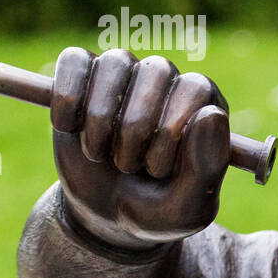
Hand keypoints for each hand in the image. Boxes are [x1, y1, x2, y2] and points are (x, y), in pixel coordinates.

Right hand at [49, 46, 230, 250]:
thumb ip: (207, 164)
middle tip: (128, 167)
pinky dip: (67, 97)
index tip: (156, 171)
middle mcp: (171, 83)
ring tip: (101, 153)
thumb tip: (210, 114)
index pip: (195, 89)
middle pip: (156, 70)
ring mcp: (128, 75)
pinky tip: (69, 128)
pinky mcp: (86, 77)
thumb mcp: (188, 205)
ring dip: (100, 118)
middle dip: (135, 128)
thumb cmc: (157, 210)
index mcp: (206, 107)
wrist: (106, 217)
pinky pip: (74, 59)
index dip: (170, 131)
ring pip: (116, 62)